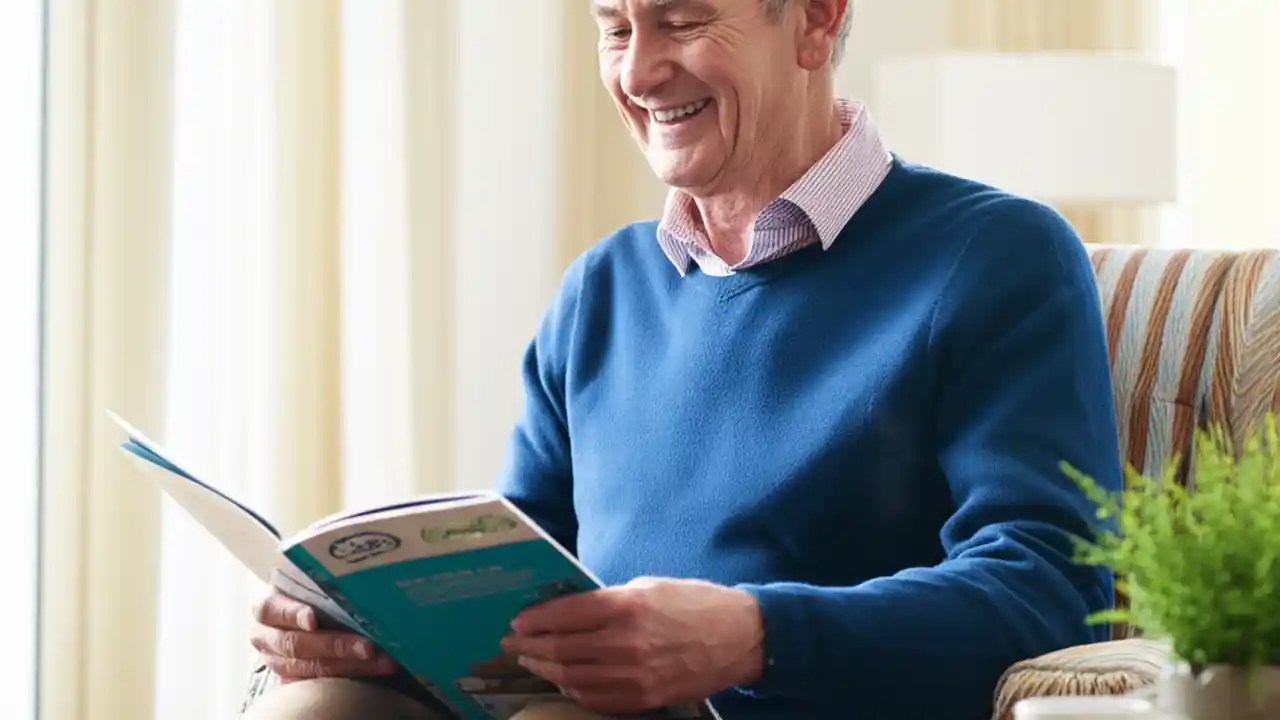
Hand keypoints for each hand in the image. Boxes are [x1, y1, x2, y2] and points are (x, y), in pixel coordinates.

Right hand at [250, 590, 399, 681]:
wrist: (298, 611)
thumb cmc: (307, 591)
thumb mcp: (308, 582)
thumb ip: (324, 584)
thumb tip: (361, 580)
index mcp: (266, 607)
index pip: (272, 610)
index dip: (293, 614)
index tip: (313, 620)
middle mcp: (266, 637)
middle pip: (297, 644)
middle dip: (336, 646)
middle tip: (368, 647)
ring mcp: (277, 662)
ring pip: (312, 668)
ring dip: (352, 666)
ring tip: (384, 661)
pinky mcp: (293, 679)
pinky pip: (320, 684)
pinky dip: (351, 676)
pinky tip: (376, 671)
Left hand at [502, 577, 764, 714]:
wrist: (738, 637)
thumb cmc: (694, 603)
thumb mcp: (648, 586)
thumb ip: (608, 599)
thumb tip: (571, 610)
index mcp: (626, 606)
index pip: (564, 615)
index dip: (536, 620)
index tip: (519, 621)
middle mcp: (625, 642)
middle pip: (562, 649)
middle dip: (531, 646)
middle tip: (513, 643)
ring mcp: (634, 675)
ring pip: (573, 677)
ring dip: (546, 669)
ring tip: (532, 661)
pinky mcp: (644, 698)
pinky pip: (596, 698)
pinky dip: (574, 689)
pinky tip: (564, 680)